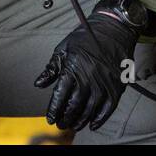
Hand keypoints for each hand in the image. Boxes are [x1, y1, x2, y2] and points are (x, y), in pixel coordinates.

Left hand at [34, 3, 139, 131]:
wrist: (113, 29)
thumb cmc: (85, 37)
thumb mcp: (63, 48)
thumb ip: (51, 68)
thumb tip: (38, 84)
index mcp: (72, 68)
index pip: (60, 95)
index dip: (54, 109)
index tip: (50, 119)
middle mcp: (88, 78)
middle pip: (74, 105)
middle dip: (65, 118)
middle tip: (61, 125)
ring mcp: (104, 83)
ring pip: (90, 110)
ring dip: (80, 121)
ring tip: (73, 126)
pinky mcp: (117, 86)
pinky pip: (108, 109)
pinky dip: (100, 119)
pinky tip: (92, 124)